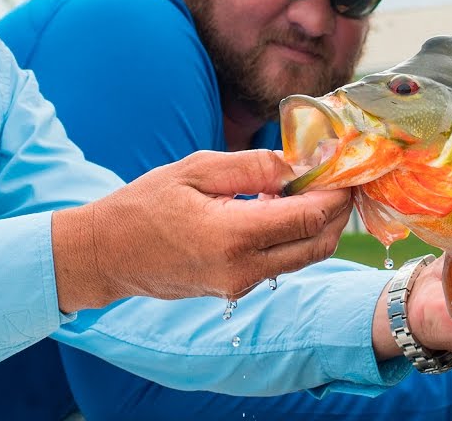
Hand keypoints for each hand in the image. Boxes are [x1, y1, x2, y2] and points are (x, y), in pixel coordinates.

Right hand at [53, 149, 351, 311]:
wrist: (106, 254)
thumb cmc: (144, 205)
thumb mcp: (196, 170)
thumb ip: (253, 166)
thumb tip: (301, 162)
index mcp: (232, 235)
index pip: (309, 217)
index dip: (335, 191)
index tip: (345, 166)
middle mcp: (242, 269)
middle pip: (319, 243)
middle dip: (339, 210)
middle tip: (341, 176)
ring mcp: (240, 284)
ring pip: (306, 256)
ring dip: (321, 224)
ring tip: (317, 187)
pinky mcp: (236, 289)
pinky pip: (284, 263)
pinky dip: (297, 236)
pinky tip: (286, 207)